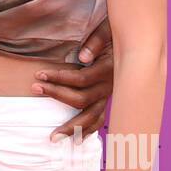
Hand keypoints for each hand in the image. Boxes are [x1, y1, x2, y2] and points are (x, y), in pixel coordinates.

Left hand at [35, 19, 113, 140]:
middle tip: (35, 88)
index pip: (82, 79)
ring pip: (92, 117)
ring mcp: (109, 95)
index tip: (39, 74)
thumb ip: (97, 41)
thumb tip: (83, 57)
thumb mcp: (108, 29)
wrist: (136, 40)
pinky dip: (89, 131)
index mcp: (110, 68)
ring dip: (72, 127)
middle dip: (56, 95)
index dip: (59, 78)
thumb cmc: (117, 32)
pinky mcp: (107, 99)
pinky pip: (99, 119)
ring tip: (53, 137)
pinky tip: (77, 140)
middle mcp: (110, 85)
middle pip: (82, 99)